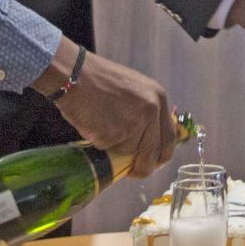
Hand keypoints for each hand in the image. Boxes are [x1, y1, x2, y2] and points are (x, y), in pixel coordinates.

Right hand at [51, 51, 175, 177]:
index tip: (153, 163)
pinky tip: (93, 123)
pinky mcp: (115, 133)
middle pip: (152, 154)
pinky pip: (108, 149)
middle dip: (142, 167)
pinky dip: (99, 142)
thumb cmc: (99, 80)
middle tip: (131, 171)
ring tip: (101, 124)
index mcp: (159, 98)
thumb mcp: (135, 89)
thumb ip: (146, 112)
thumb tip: (148, 141)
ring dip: (114, 148)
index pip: (170, 138)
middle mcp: (152, 111)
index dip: (161, 155)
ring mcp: (134, 123)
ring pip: (128, 152)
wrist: (74, 74)